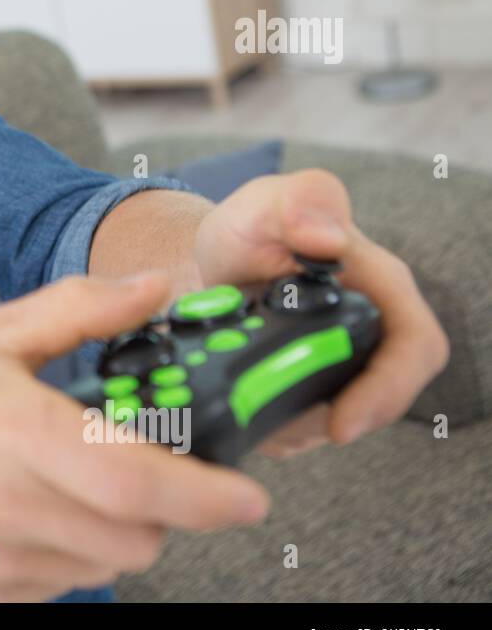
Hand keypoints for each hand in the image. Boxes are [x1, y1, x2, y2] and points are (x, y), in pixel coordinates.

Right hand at [0, 271, 270, 601]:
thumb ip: (79, 309)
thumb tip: (152, 290)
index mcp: (16, 430)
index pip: (138, 484)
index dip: (208, 496)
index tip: (247, 495)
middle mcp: (7, 505)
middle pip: (138, 537)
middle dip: (163, 509)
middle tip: (139, 472)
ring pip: (106, 566)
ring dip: (115, 532)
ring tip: (68, 488)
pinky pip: (63, 587)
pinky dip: (70, 556)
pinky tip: (29, 515)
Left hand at [192, 169, 449, 455]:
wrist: (215, 258)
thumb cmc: (249, 228)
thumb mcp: (264, 203)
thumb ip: (300, 202)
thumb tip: (326, 238)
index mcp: (381, 284)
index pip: (414, 346)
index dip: (388, 390)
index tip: (342, 423)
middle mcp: (375, 326)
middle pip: (385, 394)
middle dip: (333, 420)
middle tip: (279, 427)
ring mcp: (349, 358)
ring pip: (345, 415)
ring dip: (301, 427)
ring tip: (254, 415)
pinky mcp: (319, 381)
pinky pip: (313, 421)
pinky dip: (281, 426)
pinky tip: (249, 415)